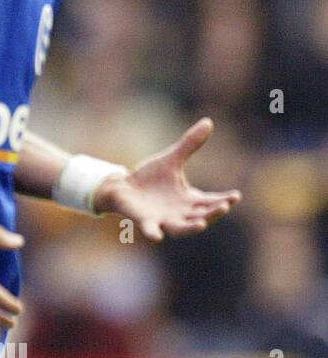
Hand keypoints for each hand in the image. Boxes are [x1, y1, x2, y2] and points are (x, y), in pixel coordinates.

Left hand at [94, 118, 241, 241]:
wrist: (122, 187)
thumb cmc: (150, 177)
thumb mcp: (172, 159)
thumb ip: (189, 144)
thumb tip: (208, 122)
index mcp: (189, 200)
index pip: (211, 202)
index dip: (224, 200)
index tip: (235, 195)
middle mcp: (180, 213)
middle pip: (201, 216)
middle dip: (213, 213)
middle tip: (224, 206)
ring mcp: (163, 219)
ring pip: (181, 228)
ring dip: (191, 227)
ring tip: (202, 223)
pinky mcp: (145, 221)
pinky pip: (151, 230)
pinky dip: (154, 233)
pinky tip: (157, 236)